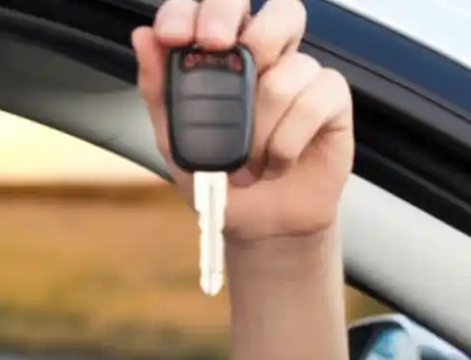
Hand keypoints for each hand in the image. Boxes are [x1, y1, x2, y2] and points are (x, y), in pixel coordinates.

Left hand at [132, 0, 353, 245]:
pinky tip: (274, 163)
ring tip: (245, 160)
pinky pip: (311, 103)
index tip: (174, 36)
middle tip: (216, 48)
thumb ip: (158, 87)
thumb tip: (142, 35)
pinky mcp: (332, 100)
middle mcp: (269, 55)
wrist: (254, 223)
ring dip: (257, 127)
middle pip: (277, 9)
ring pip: (287, 70)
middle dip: (240, 22)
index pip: (218, 7)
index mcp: (226, 54)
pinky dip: (283, 144)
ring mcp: (304, 74)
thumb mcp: (173, 136)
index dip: (196, 9)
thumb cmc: (215, 174)